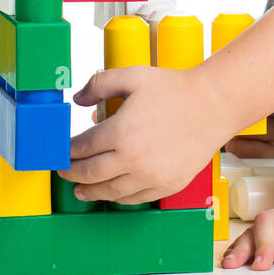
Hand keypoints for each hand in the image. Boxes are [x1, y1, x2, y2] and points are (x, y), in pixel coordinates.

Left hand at [57, 65, 225, 204]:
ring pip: (109, 191)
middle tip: (63, 172)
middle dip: (71, 173)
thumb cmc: (175, 89)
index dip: (66, 151)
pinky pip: (134, 199)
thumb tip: (77, 100)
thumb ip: (99, 84)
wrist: (213, 106)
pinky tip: (111, 191)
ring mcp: (152, 176)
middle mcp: (133, 159)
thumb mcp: (133, 76)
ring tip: (79, 190)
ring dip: (89, 191)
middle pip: (90, 173)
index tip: (60, 151)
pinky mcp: (167, 185)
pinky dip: (118, 197)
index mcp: (121, 132)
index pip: (82, 148)